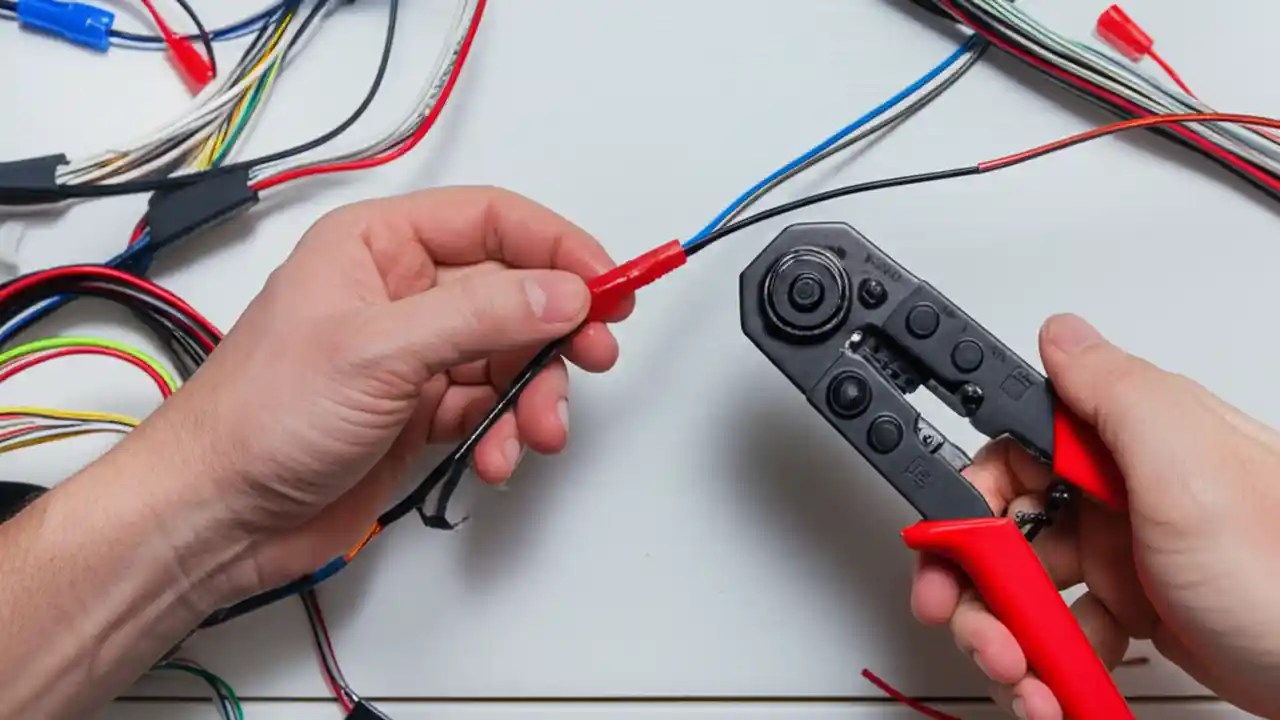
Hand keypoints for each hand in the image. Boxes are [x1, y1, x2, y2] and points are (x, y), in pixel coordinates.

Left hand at [125, 186, 627, 601]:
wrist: (220, 514)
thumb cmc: (260, 417)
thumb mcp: (379, 350)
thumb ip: (481, 315)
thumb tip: (563, 291)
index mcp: (376, 245)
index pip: (491, 221)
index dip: (556, 247)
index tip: (606, 283)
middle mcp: (400, 293)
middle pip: (513, 292)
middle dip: (556, 330)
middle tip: (594, 355)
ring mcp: (413, 355)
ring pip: (509, 356)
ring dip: (533, 395)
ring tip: (536, 430)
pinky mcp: (419, 411)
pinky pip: (489, 407)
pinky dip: (505, 431)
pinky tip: (496, 456)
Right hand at [910, 314, 1279, 718]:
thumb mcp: (1191, 475)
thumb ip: (1118, 395)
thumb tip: (1060, 333)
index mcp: (1130, 442)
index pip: (1013, 449)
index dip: (970, 497)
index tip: (952, 544)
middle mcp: (1125, 490)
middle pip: (1008, 524)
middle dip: (980, 582)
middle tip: (984, 629)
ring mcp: (1131, 550)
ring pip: (1028, 584)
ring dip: (1011, 634)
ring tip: (1028, 672)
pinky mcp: (1141, 605)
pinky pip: (1066, 628)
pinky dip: (1054, 659)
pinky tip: (1067, 678)